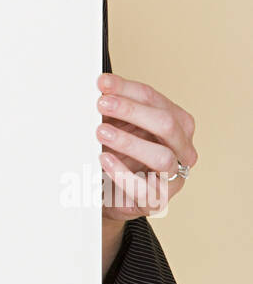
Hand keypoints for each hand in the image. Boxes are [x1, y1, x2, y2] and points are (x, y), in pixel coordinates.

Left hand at [95, 72, 197, 220]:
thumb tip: (103, 84)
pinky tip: (105, 159)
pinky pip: (145, 188)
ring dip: (129, 142)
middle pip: (166, 124)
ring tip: (101, 132)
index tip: (102, 83)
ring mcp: (174, 177)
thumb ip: (115, 104)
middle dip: (131, 111)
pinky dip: (122, 172)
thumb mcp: (119, 124)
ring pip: (162, 157)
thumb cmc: (121, 151)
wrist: (111, 190)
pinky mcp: (158, 199)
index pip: (155, 100)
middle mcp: (183, 149)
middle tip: (102, 104)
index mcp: (177, 123)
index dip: (127, 89)